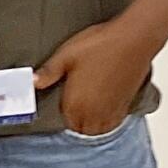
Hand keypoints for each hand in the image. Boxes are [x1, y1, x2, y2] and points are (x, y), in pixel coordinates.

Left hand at [37, 17, 156, 134]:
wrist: (134, 38)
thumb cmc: (102, 45)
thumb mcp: (67, 55)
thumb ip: (49, 72)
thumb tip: (32, 82)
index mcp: (76, 103)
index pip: (64, 120)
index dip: (62, 110)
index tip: (63, 98)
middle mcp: (94, 112)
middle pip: (80, 128)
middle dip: (75, 119)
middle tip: (75, 102)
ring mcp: (111, 110)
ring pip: (97, 129)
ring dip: (91, 123)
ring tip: (89, 108)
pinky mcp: (126, 105)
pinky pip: (113, 124)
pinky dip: (107, 120)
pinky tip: (105, 108)